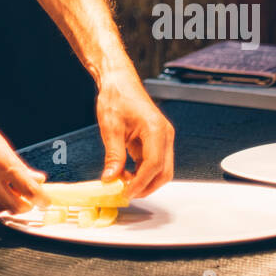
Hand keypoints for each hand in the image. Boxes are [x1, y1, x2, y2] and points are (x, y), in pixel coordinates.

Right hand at [0, 97, 46, 213]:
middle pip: (15, 205)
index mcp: (1, 160)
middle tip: (31, 201)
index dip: (40, 198)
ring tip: (13, 197)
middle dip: (26, 206)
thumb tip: (33, 176)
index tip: (45, 200)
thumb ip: (17, 163)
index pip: (29, 189)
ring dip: (8, 206)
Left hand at [96, 72, 173, 197]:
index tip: (126, 192)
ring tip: (124, 183)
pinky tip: (127, 173)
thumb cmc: (116, 98)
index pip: (154, 164)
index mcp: (155, 129)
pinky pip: (155, 162)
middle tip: (126, 193)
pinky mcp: (157, 140)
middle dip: (147, 186)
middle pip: (164, 171)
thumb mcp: (111, 128)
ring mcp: (163, 137)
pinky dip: (143, 172)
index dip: (141, 182)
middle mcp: (165, 134)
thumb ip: (113, 156)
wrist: (119, 82)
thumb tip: (111, 179)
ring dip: (145, 180)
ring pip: (162, 169)